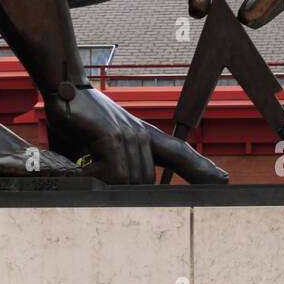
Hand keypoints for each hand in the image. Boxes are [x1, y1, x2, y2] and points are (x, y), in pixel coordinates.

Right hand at [43, 84, 228, 184]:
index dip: (200, 168)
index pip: (177, 152)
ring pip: (131, 182)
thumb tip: (102, 192)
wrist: (61, 87)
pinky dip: (94, 180)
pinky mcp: (114, 135)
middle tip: (95, 190)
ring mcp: (130, 134)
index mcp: (141, 135)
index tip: (222, 179)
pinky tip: (79, 171)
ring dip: (102, 185)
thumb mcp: (91, 147)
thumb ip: (103, 167)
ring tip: (78, 173)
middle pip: (145, 183)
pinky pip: (114, 175)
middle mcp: (141, 134)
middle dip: (125, 196)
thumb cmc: (72, 120)